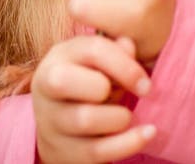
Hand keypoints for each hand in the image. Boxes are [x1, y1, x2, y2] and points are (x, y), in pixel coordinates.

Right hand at [32, 33, 156, 163]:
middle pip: (67, 81)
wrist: (57, 121)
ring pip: (84, 119)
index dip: (124, 65)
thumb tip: (128, 45)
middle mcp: (47, 86)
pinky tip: (147, 133)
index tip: (145, 84)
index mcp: (59, 56)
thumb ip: (115, 49)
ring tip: (126, 116)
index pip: (92, 50)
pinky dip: (128, 143)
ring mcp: (50, 121)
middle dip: (105, 88)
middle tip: (124, 95)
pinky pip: (96, 151)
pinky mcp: (62, 151)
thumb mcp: (97, 60)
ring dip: (118, 117)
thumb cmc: (86, 80)